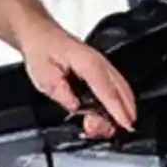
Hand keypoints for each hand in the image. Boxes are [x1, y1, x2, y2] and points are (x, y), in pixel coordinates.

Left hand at [18, 21, 135, 137]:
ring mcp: (103, 65)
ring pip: (123, 90)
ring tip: (101, 126)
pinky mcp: (101, 70)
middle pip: (121, 92)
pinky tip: (111, 115)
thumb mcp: (44, 77)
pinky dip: (118, 102)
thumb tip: (77, 107)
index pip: (108, 91)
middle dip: (121, 115)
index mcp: (87, 63)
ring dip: (120, 110)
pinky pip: (118, 87)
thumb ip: (62, 94)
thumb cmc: (41, 51)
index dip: (118, 111)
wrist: (40, 35)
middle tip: (105, 131)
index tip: (126, 125)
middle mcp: (99, 63)